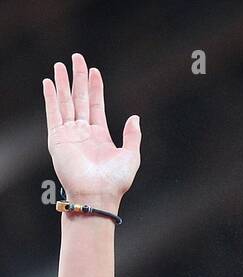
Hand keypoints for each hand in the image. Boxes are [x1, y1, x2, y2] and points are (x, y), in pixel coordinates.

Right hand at [42, 53, 139, 211]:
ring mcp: (69, 134)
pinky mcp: (57, 138)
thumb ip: (132, 135)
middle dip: (78, 78)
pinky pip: (53, 113)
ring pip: (65, 101)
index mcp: (100, 135)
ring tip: (60, 65)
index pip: (97, 105)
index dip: (96, 87)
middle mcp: (83, 132)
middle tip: (77, 57)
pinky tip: (48, 83)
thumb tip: (135, 117)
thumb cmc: (116, 181)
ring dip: (62, 83)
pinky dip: (50, 97)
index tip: (95, 71)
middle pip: (80, 98)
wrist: (97, 195)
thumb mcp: (131, 156)